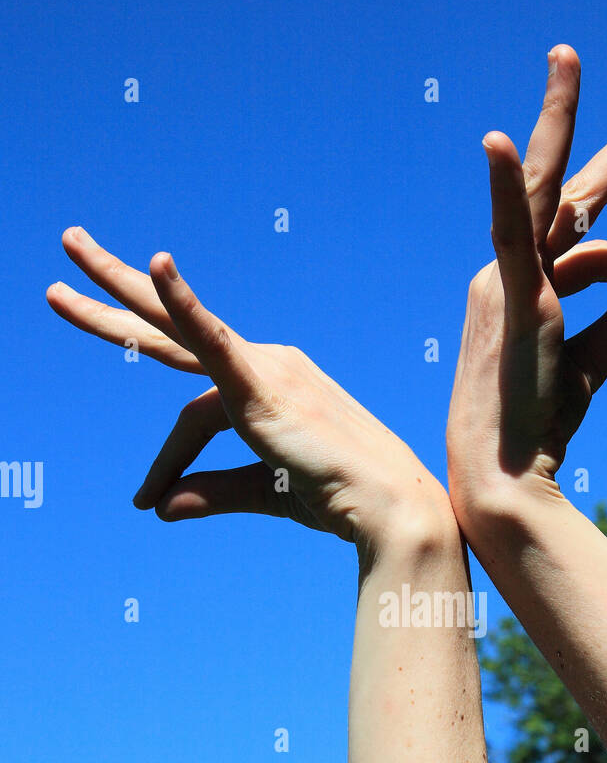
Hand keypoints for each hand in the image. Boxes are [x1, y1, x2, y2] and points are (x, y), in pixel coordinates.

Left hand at [47, 229, 449, 552]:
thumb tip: (159, 509)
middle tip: (68, 253)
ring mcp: (263, 367)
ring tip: (64, 267)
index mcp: (267, 386)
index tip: (147, 501)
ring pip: (172, 329)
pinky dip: (182, 302)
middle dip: (117, 292)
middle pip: (172, 328)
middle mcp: (264, 363)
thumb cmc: (339, 498)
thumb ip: (211, 491)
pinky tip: (153, 263)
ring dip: (115, 299)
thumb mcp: (264, 491)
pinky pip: (212, 337)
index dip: (166, 460)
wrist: (386, 507)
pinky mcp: (262, 384)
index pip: (196, 414)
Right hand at [446, 46, 606, 529]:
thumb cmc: (538, 427)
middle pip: (570, 194)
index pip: (595, 250)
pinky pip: (511, 230)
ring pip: (554, 192)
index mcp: (525, 289)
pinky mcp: (510, 296)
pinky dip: (504, 186)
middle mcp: (511, 273)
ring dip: (588, 135)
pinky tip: (499, 144)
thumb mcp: (591, 365)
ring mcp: (507, 280)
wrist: (508, 474)